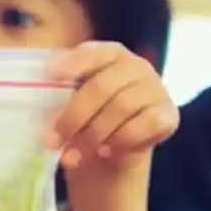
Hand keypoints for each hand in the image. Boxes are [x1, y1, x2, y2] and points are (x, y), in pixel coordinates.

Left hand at [47, 42, 177, 169]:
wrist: (113, 149)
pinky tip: (104, 152)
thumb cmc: (88, 118)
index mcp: (110, 54)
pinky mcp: (168, 114)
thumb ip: (59, 96)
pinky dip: (120, 141)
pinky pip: (143, 126)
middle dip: (73, 117)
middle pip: (101, 87)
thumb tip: (42, 106)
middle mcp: (136, 66)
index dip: (72, 63)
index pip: (92, 53)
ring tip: (70, 157)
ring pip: (120, 108)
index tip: (51, 75)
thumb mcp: (70, 103)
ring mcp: (156, 89)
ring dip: (91, 136)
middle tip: (51, 141)